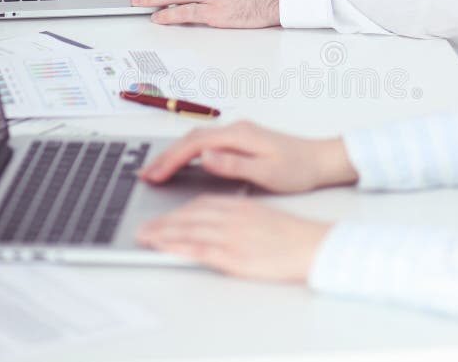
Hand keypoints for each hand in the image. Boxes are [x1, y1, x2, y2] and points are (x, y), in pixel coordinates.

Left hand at [137, 195, 331, 282]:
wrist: (313, 244)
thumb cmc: (292, 233)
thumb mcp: (261, 213)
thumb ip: (237, 212)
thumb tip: (218, 215)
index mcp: (239, 204)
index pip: (200, 203)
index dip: (178, 209)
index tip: (163, 215)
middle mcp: (232, 216)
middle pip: (189, 214)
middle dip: (163, 220)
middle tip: (143, 227)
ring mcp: (232, 234)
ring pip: (189, 229)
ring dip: (163, 232)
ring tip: (145, 237)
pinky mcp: (235, 254)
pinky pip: (200, 248)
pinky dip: (179, 246)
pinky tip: (165, 248)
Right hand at [141, 121, 357, 192]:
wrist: (320, 160)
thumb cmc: (297, 169)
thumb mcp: (266, 173)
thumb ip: (233, 164)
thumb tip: (205, 157)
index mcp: (239, 135)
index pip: (195, 144)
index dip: (172, 160)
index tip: (155, 175)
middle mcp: (236, 129)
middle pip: (190, 139)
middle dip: (166, 156)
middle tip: (146, 174)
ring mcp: (237, 133)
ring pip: (196, 139)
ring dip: (174, 153)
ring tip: (156, 170)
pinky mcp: (240, 140)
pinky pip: (205, 143)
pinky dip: (188, 152)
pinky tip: (181, 163)